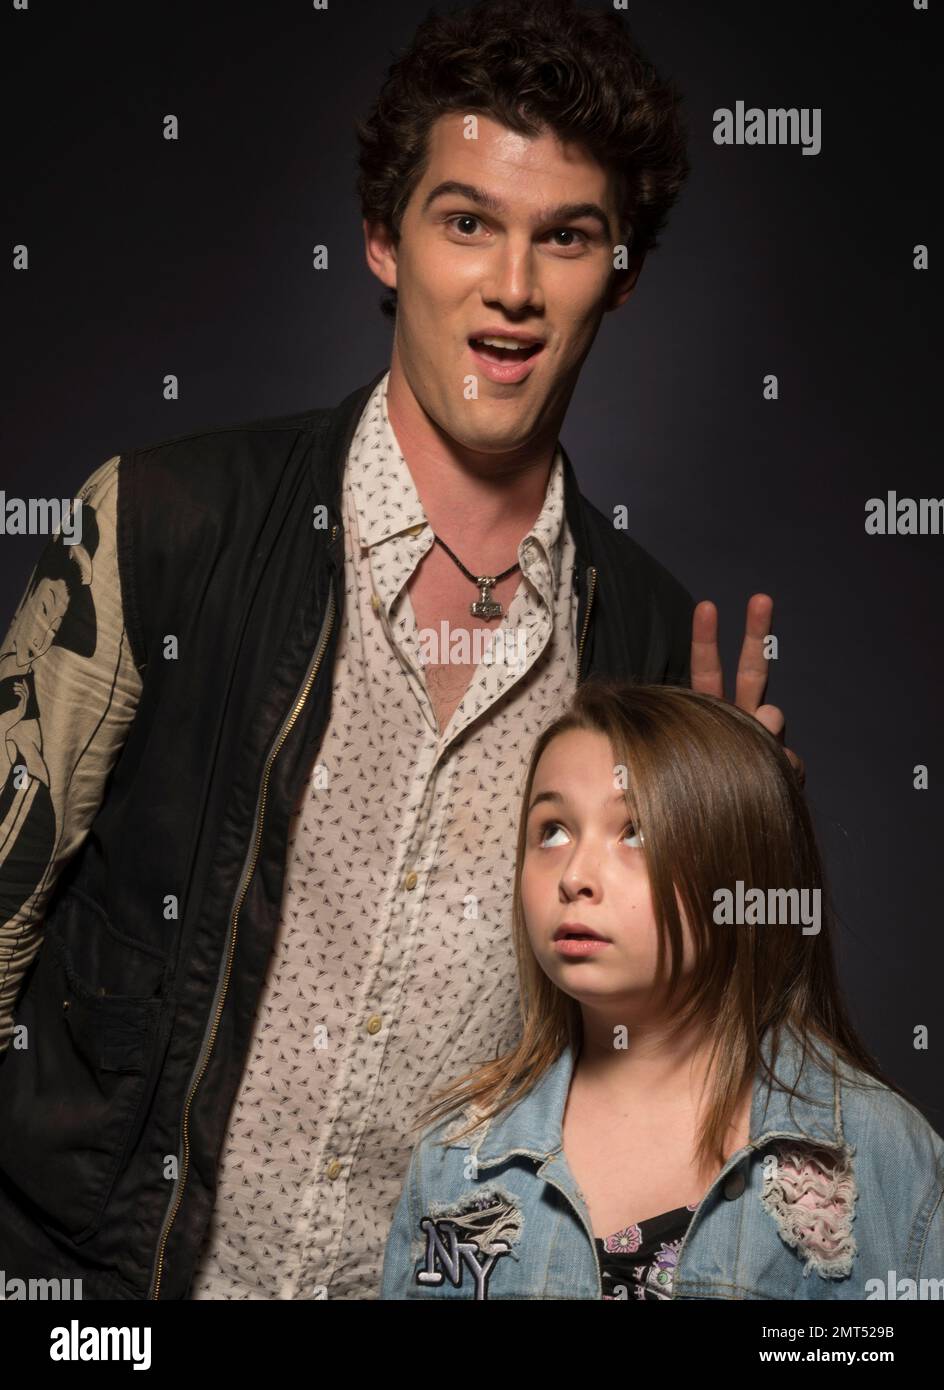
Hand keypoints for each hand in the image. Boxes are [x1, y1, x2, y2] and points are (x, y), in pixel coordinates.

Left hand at [690, 593, 804, 786]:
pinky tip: (765, 782)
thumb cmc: (688, 799)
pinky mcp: (782, 770)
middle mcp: (739, 720)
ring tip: (755, 739)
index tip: (707, 606)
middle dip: (757, 633)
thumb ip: (724, 737)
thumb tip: (771, 712)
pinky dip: (780, 771)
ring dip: (767, 723)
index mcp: (709, 712)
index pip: (708, 668)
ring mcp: (763, 742)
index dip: (706, 639)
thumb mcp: (684, 766)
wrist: (721, 833)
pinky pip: (788, 762)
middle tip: (761, 597)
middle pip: (753, 671)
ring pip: (775, 716)